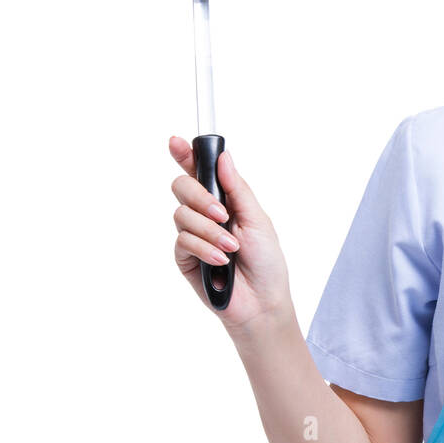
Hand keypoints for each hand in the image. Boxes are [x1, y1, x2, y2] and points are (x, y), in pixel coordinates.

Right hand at [168, 136, 292, 332]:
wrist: (262, 301)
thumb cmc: (266, 261)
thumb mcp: (258, 219)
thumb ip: (238, 189)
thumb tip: (224, 157)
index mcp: (224, 200)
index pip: (199, 172)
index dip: (185, 154)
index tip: (177, 141)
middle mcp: (204, 214)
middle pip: (182, 187)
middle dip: (201, 198)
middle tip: (222, 214)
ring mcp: (192, 235)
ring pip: (181, 214)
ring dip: (210, 231)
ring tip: (231, 248)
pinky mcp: (184, 257)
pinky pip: (183, 240)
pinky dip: (204, 248)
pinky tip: (221, 261)